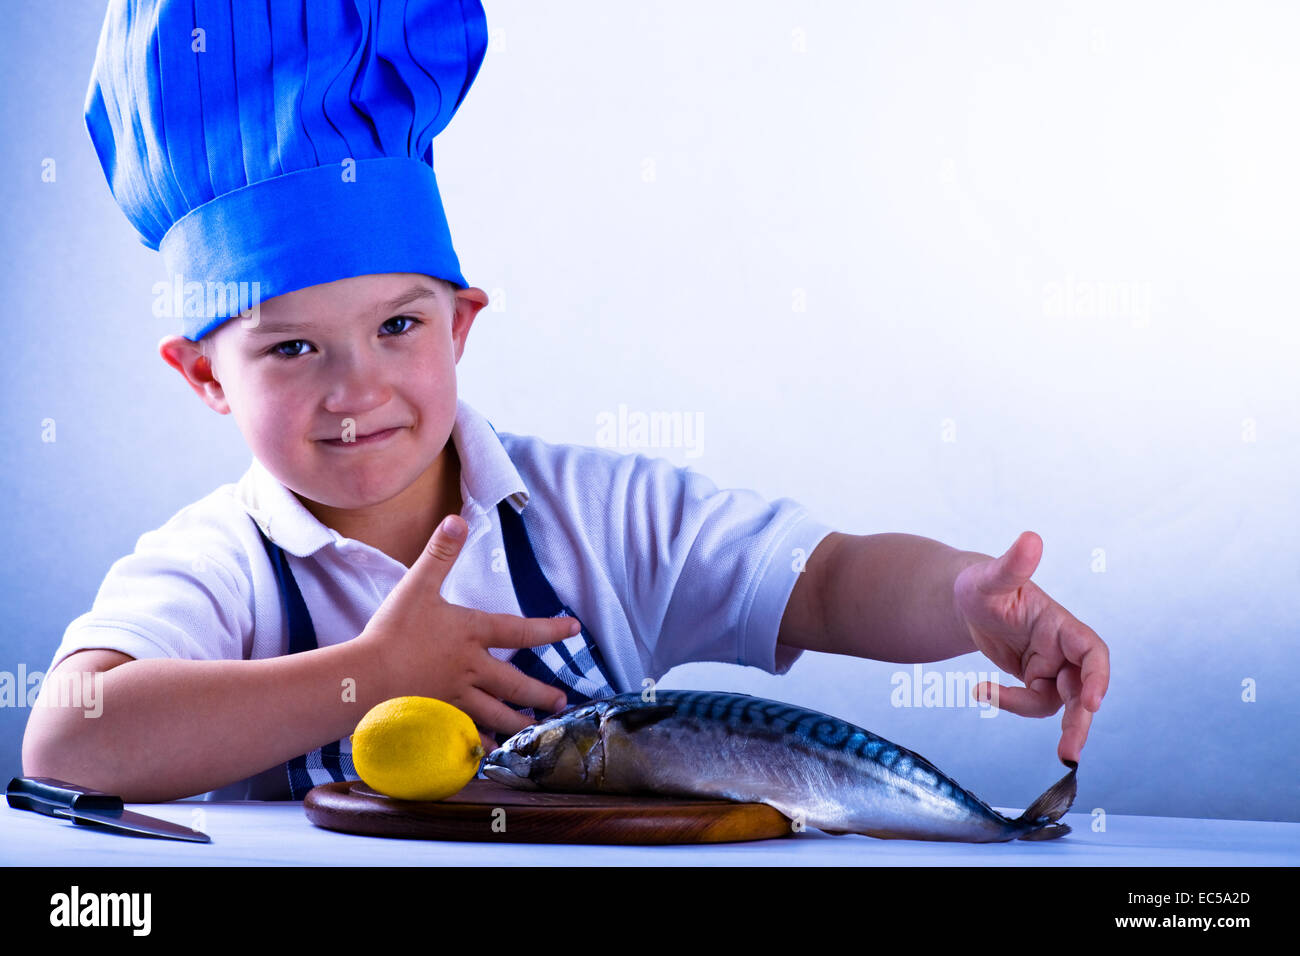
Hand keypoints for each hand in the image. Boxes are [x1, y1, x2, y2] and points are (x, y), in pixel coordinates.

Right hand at [358, 514, 575, 753]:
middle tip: (561, 701)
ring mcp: (457, 697)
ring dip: (520, 722)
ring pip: (497, 713)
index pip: (520, 631)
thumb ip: (440, 553)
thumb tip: (458, 519)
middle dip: (541, 693)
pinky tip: (492, 749)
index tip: (574, 630)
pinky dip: (482, 742)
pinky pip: (468, 733)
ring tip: (536, 730)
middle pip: (515, 683)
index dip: (549, 629)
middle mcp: (472, 668)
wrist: (365, 677)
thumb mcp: (417, 585)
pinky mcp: (439, 717)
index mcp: (471, 634)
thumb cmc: (391, 630)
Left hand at [952, 531, 1108, 763]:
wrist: (966, 600)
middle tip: (1068, 754)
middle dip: (1080, 721)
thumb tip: (1031, 539)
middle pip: (1083, 689)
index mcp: (1060, 624)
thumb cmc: (980, 584)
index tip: (1091, 702)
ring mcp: (1050, 666)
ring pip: (1058, 702)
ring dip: (1030, 710)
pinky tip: (979, 688)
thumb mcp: (989, 576)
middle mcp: (1061, 648)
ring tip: (984, 693)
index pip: (1092, 653)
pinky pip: (1032, 701)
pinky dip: (1009, 702)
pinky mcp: (1034, 679)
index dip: (1098, 678)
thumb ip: (1012, 563)